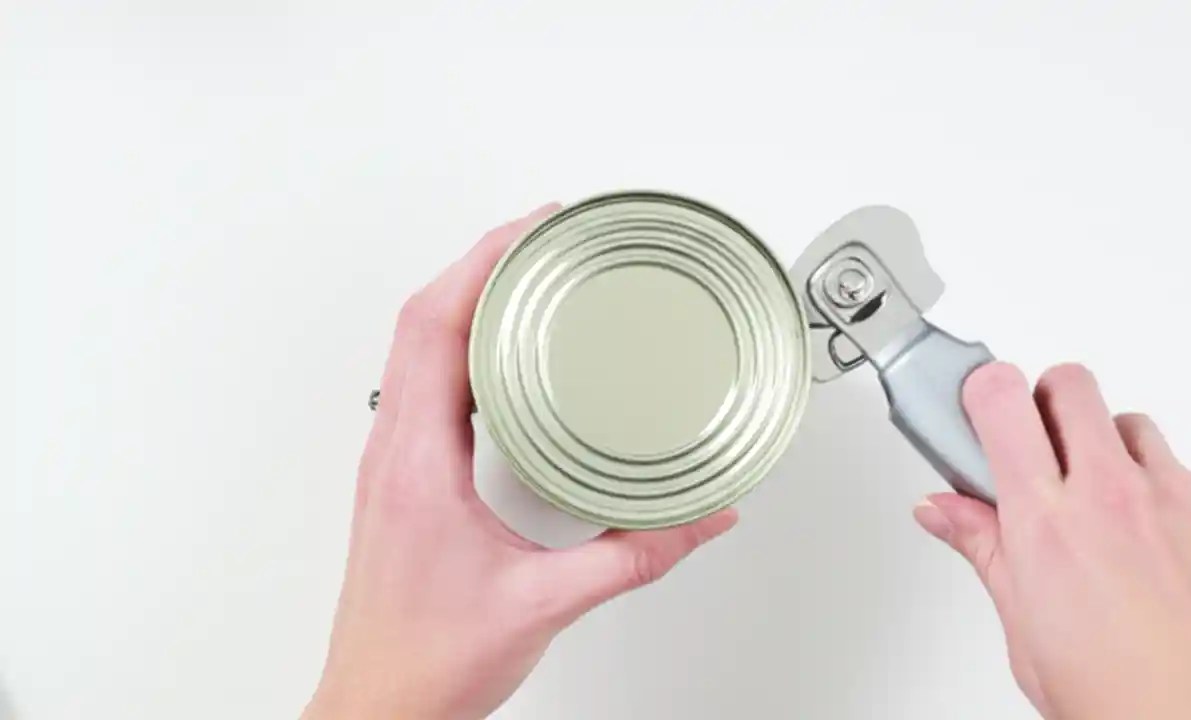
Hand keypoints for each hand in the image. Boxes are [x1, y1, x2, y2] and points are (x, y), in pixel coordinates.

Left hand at [303, 204, 737, 719]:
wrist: (376, 710)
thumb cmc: (426, 663)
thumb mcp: (546, 605)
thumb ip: (635, 558)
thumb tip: (702, 519)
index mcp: (416, 463)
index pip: (433, 327)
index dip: (481, 263)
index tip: (533, 230)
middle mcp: (393, 450)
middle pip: (421, 319)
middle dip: (481, 262)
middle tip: (543, 236)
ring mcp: (392, 461)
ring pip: (415, 348)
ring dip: (465, 299)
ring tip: (527, 276)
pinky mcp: (402, 478)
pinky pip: (422, 383)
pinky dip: (461, 346)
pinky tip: (502, 354)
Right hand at [915, 363, 1190, 719]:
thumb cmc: (1123, 704)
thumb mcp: (1025, 632)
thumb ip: (985, 550)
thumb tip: (944, 510)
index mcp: (1047, 524)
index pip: (1001, 400)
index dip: (984, 390)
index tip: (979, 402)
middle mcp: (1113, 496)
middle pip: (1070, 385)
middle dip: (1046, 405)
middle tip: (1040, 448)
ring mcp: (1179, 496)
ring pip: (1132, 425)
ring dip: (1110, 451)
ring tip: (1107, 510)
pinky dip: (1171, 494)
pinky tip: (1164, 543)